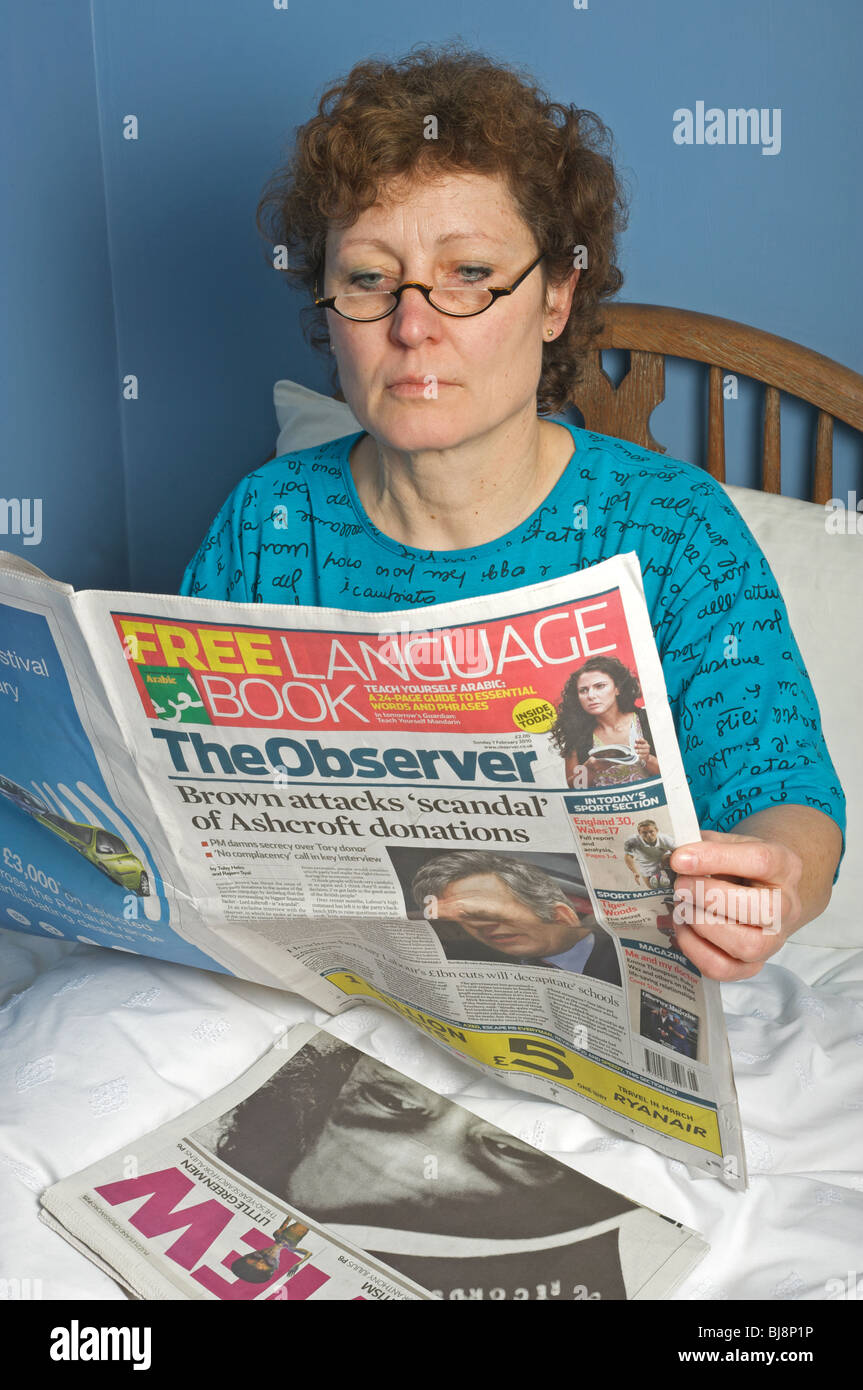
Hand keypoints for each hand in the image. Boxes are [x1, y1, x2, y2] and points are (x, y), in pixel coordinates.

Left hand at [633, 738, 658, 774]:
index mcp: (645, 744)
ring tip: (636, 751)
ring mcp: (647, 753)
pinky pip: (645, 756)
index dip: (641, 740)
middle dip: (640, 746)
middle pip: (646, 746)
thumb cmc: (639, 753)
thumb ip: (636, 746)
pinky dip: (641, 756)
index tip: (636, 740)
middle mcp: (647, 748)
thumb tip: (631, 744)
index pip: (644, 741)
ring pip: (646, 751)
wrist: (645, 760)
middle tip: (635, 746)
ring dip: (641, 751)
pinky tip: (638, 756)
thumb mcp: (637, 749)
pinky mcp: (646, 757)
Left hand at [668, 829, 803, 980]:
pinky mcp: (752, 965)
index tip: (679, 858)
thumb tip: (675, 856)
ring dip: (702, 925)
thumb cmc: (741, 865)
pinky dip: (694, 949)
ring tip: (681, 907)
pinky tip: (683, 927)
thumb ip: (706, 845)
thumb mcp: (730, 843)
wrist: (761, 891)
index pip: (760, 861)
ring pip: (746, 945)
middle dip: (711, 897)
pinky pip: (723, 969)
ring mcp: (773, 941)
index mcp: (785, 866)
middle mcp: (787, 907)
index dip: (716, 859)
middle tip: (680, 885)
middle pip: (761, 909)